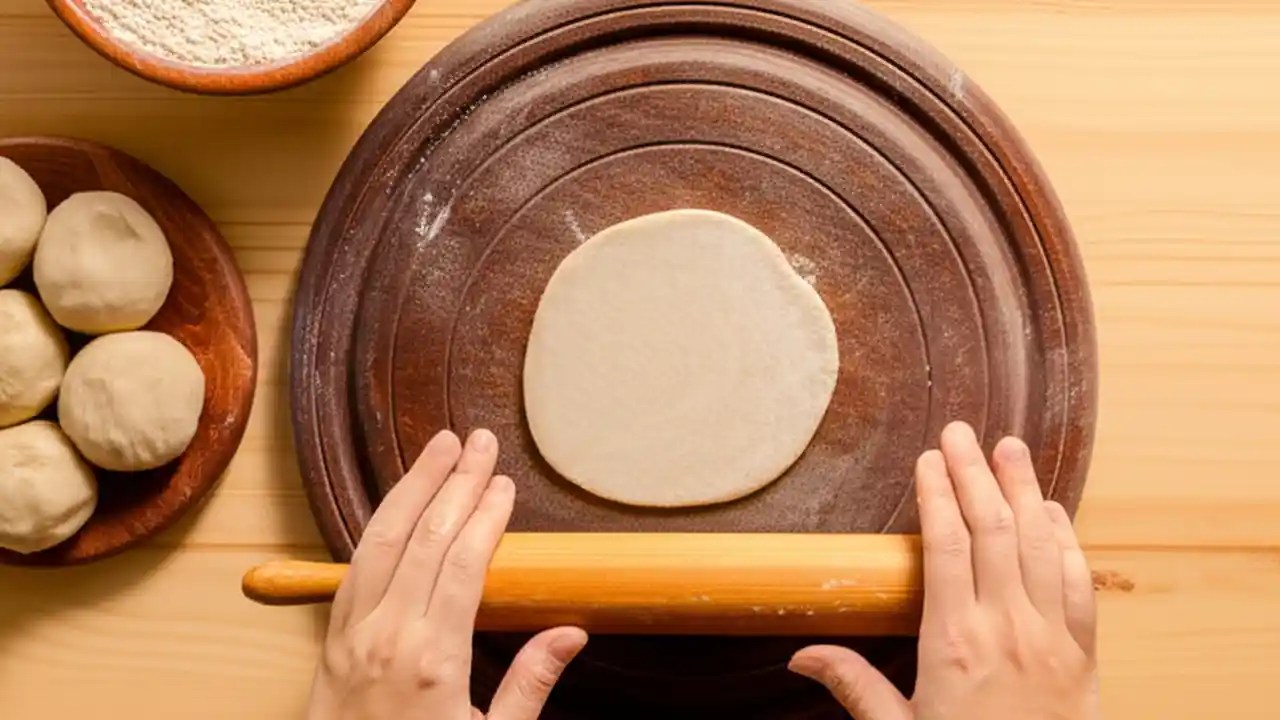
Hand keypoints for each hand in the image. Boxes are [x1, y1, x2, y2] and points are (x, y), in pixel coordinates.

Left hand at [306, 429, 587, 719]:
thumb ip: (529, 686)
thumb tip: (572, 633)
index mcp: (433, 658)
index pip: (463, 562)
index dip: (485, 515)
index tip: (503, 483)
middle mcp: (387, 635)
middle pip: (424, 538)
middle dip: (454, 482)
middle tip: (479, 442)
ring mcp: (351, 634)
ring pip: (380, 540)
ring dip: (411, 488)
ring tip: (438, 448)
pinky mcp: (331, 641)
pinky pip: (354, 566)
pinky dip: (379, 526)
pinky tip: (398, 505)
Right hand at [790, 422, 1099, 719]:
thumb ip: (855, 688)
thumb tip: (800, 656)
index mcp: (955, 643)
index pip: (948, 547)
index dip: (939, 495)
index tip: (930, 458)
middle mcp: (1007, 629)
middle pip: (993, 530)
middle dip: (976, 473)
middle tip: (962, 430)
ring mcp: (1051, 638)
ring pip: (1039, 545)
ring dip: (1025, 491)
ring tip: (1011, 448)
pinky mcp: (1083, 655)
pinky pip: (1078, 583)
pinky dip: (1066, 540)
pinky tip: (1052, 512)